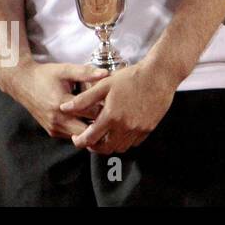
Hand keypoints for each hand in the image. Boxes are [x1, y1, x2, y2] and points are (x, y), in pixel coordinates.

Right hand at [0, 60, 109, 138]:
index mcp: (61, 104)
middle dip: (102, 125)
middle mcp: (57, 120)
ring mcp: (53, 128)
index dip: (107, 109)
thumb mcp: (65, 70)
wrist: (21, 83)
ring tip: (105, 119)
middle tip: (115, 116)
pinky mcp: (51, 131)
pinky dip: (82, 130)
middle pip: (87, 131)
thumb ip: (86, 72)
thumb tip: (106, 74)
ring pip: (80, 137)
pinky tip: (91, 120)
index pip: (92, 113)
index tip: (118, 104)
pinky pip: (71, 135)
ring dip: (92, 129)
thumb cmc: (45, 75)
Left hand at [61, 62, 178, 154]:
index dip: (80, 141)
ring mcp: (138, 129)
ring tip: (107, 133)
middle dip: (94, 146)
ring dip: (110, 144)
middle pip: (105, 149)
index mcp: (111, 116)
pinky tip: (122, 129)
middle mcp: (125, 126)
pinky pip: (134, 142)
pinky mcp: (149, 128)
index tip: (77, 137)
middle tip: (91, 137)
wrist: (160, 74)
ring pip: (120, 148)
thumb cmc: (132, 77)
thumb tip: (63, 107)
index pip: (89, 139)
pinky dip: (125, 140)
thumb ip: (83, 99)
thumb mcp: (104, 84)